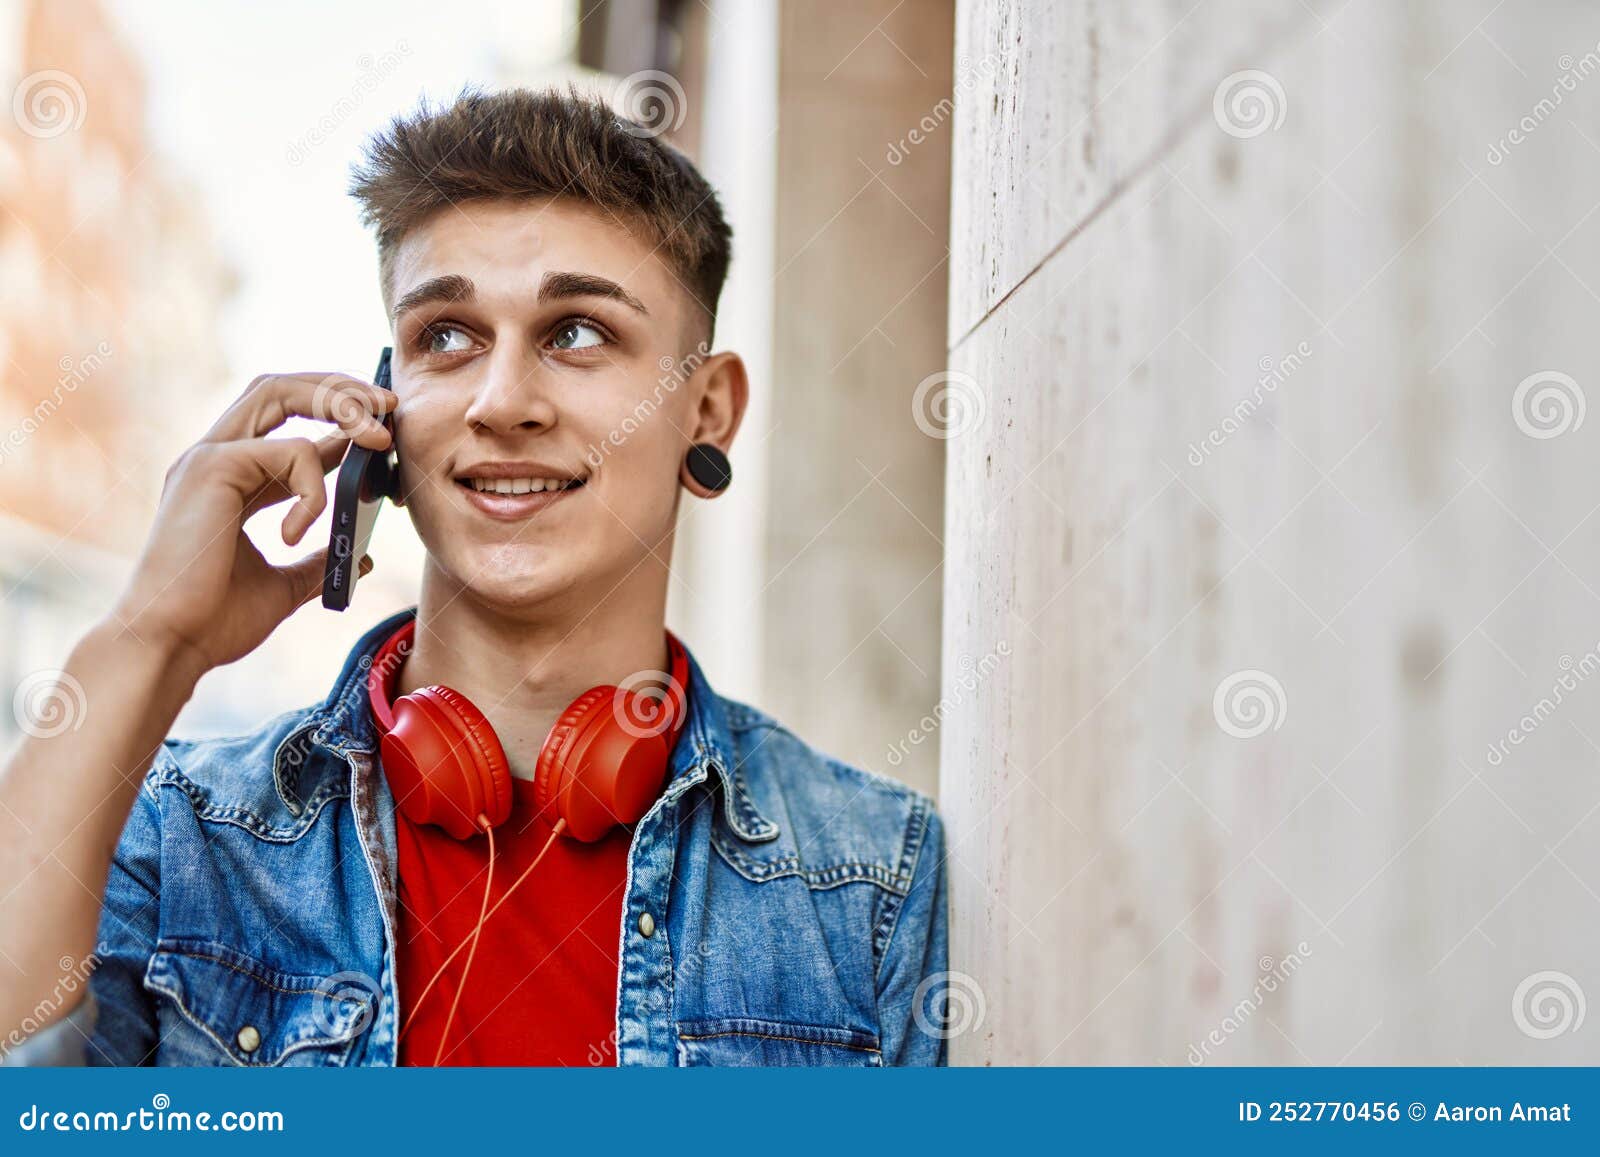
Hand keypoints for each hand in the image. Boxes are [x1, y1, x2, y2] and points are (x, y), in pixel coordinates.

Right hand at [110, 372, 396, 674]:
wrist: (172, 645)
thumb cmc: (215, 621)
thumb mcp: (283, 585)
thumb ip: (319, 561)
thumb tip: (364, 556)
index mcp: (230, 480)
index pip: (289, 424)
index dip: (340, 420)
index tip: (386, 436)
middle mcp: (215, 458)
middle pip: (280, 387)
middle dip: (340, 387)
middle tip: (390, 406)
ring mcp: (209, 457)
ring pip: (280, 392)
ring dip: (340, 405)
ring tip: (379, 439)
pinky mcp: (211, 468)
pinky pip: (289, 451)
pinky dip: (314, 487)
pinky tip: (298, 535)